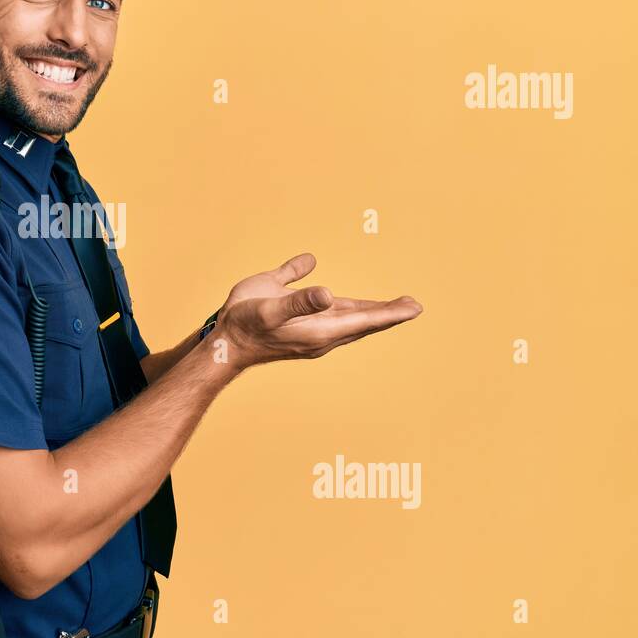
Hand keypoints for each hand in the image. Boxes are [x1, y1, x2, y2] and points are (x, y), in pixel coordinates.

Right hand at [214, 252, 421, 369]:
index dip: (390, 313)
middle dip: (388, 313)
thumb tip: (327, 293)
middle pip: (363, 322)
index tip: (414, 307)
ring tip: (393, 306)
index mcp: (319, 329)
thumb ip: (299, 300)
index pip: (364, 319)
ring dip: (372, 313)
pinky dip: (349, 309)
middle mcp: (321, 333)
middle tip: (413, 305)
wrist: (224, 344)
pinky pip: (332, 316)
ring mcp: (312, 332)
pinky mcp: (302, 327)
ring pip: (350, 320)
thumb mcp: (269, 308)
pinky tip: (344, 300)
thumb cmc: (244, 324)